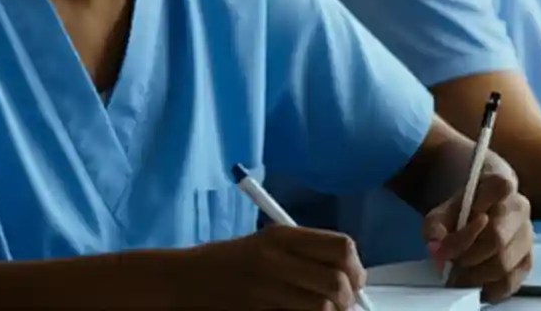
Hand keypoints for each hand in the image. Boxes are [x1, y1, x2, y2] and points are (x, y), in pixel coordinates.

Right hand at [180, 225, 367, 309]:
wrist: (185, 279)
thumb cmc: (228, 262)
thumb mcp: (265, 245)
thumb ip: (303, 255)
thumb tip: (348, 278)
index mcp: (281, 236)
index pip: (341, 247)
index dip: (355, 268)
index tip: (354, 281)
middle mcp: (276, 259)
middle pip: (337, 281)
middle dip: (347, 299)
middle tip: (341, 306)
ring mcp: (266, 288)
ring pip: (323, 307)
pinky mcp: (259, 310)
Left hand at [423, 153, 533, 301]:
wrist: (477, 210)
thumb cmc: (458, 210)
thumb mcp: (440, 212)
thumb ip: (435, 227)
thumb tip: (437, 248)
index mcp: (498, 183)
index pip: (500, 186)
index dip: (484, 203)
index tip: (468, 215)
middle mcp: (519, 207)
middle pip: (498, 238)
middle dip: (469, 255)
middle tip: (452, 262)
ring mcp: (527, 234)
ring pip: (505, 263)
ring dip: (478, 274)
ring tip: (459, 275)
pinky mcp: (528, 258)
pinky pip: (513, 281)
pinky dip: (491, 288)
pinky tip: (476, 286)